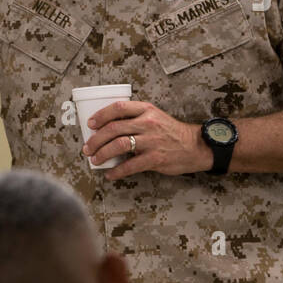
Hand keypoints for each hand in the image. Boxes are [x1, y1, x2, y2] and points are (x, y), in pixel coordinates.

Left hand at [83, 100, 210, 178]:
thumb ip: (135, 118)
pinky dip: (117, 171)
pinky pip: (130, 165)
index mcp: (146, 110)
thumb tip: (107, 128)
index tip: (90, 124)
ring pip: (119, 145)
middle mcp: (148, 123)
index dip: (101, 115)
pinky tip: (110, 174)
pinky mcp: (155, 158)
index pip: (118, 107)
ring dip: (102, 153)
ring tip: (95, 159)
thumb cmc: (170, 132)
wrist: (195, 146)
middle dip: (96, 139)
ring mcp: (152, 141)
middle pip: (114, 128)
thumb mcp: (155, 116)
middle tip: (87, 147)